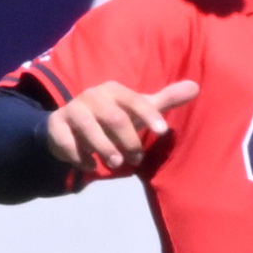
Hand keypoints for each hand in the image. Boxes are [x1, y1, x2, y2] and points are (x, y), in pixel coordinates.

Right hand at [47, 79, 198, 172]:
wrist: (69, 126)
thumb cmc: (111, 117)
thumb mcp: (138, 109)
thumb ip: (165, 100)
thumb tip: (196, 86)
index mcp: (114, 90)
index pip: (135, 100)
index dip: (149, 115)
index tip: (162, 131)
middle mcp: (93, 96)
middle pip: (114, 117)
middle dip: (128, 140)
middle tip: (136, 160)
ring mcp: (72, 109)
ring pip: (89, 127)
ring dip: (104, 148)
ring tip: (116, 163)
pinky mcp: (56, 126)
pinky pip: (68, 142)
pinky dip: (81, 156)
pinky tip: (91, 166)